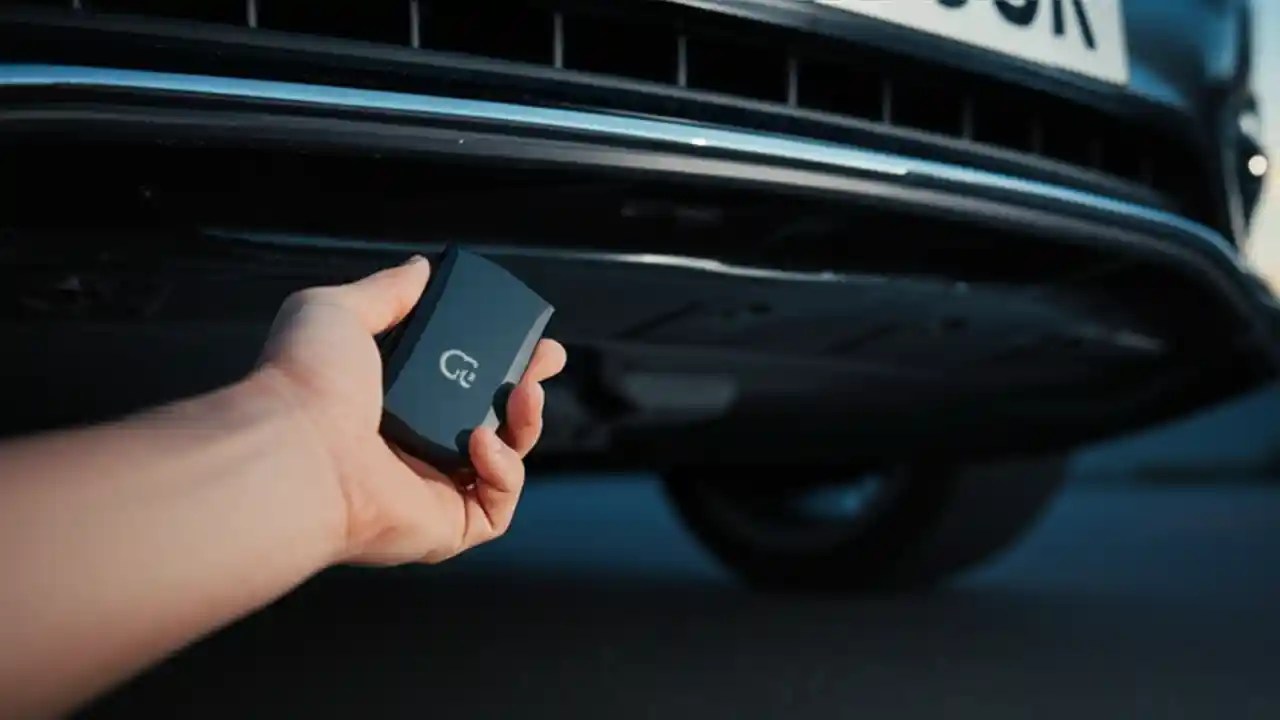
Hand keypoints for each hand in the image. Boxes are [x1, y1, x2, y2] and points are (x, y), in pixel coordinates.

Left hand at [254, 256, 565, 564]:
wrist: (295, 448)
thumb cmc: (305, 384)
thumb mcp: (340, 311)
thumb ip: (386, 291)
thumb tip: (420, 268)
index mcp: (389, 404)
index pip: (460, 384)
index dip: (499, 360)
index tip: (527, 338)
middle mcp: (410, 450)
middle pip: (492, 420)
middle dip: (527, 390)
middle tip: (545, 360)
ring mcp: (429, 491)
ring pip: (504, 464)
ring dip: (526, 425)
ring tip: (525, 394)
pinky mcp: (443, 528)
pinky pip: (496, 509)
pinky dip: (504, 473)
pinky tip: (481, 443)